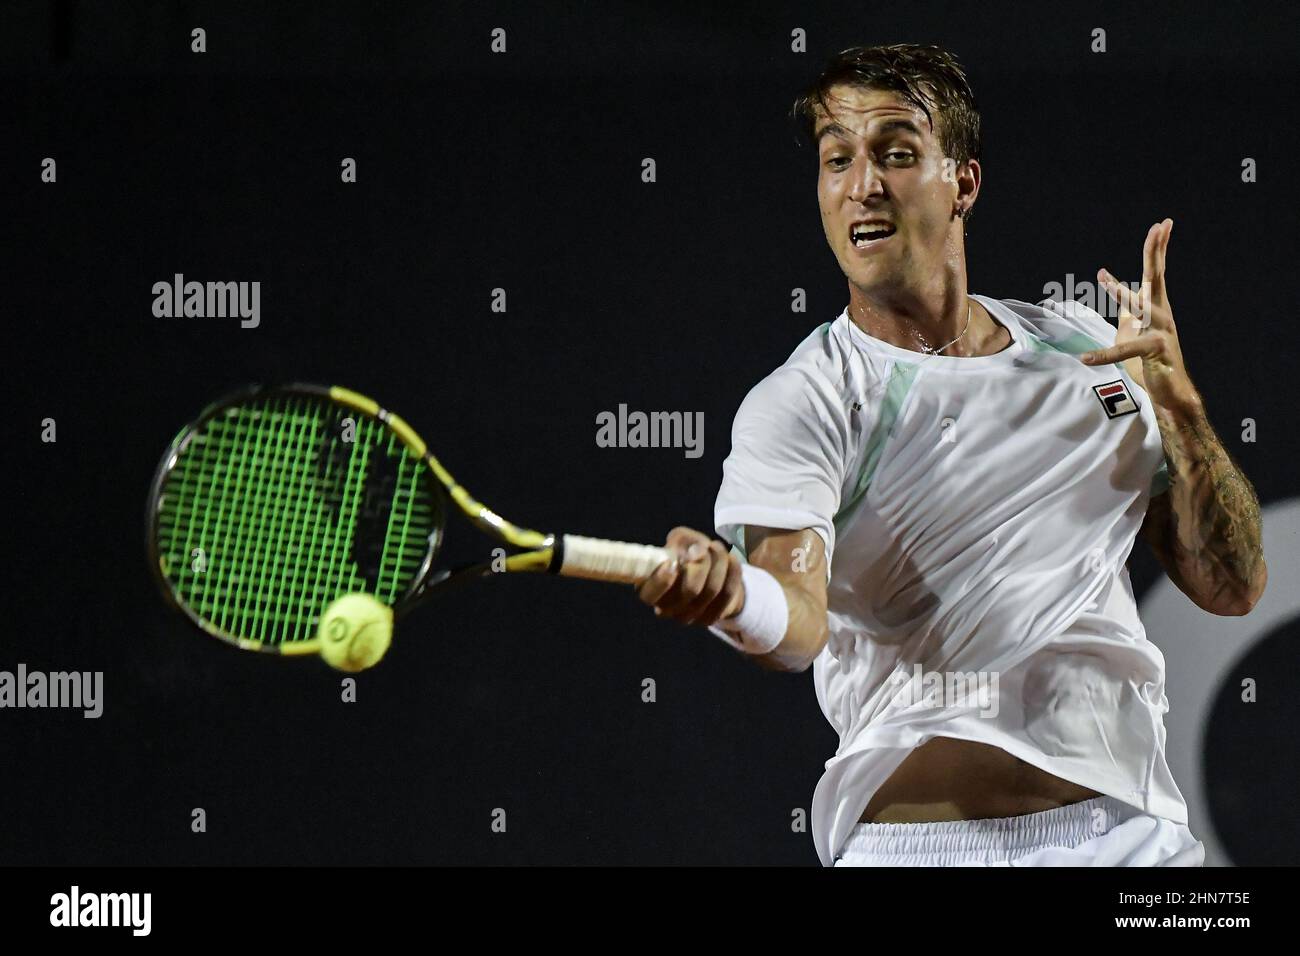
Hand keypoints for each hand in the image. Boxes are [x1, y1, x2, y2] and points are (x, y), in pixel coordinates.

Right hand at [637, 526, 744, 625]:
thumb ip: (683, 541)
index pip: (650, 595)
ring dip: (719, 563)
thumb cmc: (686, 552)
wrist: (709, 571)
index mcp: (648, 590)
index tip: (671, 563)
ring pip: (712, 590)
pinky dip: (733, 572)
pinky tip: (730, 560)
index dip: (662, 581)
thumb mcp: (680, 539)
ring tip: (717, 548)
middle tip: (705, 548)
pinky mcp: (709, 618)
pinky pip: (728, 593)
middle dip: (703, 562)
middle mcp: (665, 609)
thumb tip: (696, 552)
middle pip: (690, 590)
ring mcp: (687, 617)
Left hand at [1081, 219, 1201, 414]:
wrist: (1169, 388)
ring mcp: (1161, 331)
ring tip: (1105, 279)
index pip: (1154, 272)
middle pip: (1156, 277)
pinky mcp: (1155, 351)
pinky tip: (1085, 358)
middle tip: (1160, 226)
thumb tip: (1107, 275)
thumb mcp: (1131, 324)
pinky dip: (1104, 355)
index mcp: (1154, 306)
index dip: (1156, 249)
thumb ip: (1123, 302)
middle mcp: (1161, 313)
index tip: (1160, 225)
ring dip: (1121, 295)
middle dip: (1155, 252)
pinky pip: (1125, 351)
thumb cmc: (1149, 356)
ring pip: (1138, 309)